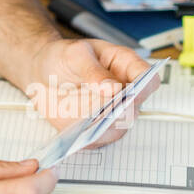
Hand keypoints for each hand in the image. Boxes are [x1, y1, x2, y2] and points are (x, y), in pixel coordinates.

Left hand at [21, 37, 154, 145]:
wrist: (44, 72)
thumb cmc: (65, 57)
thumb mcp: (75, 54)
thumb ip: (93, 70)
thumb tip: (113, 88)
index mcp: (126, 67)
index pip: (148, 79)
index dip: (145, 87)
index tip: (131, 92)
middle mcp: (124, 93)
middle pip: (135, 109)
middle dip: (121, 112)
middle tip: (108, 111)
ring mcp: (112, 113)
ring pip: (117, 129)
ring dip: (103, 129)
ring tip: (87, 125)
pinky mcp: (96, 129)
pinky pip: (96, 139)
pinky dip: (87, 138)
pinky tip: (75, 133)